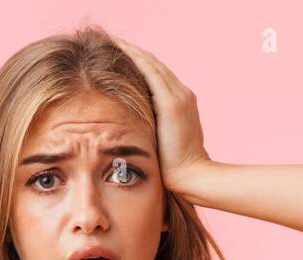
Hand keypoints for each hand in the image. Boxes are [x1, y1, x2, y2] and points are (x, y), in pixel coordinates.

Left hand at [113, 37, 212, 196]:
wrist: (192, 177)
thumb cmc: (173, 169)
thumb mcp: (161, 143)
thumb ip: (151, 128)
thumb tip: (130, 128)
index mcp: (181, 103)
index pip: (157, 76)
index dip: (139, 62)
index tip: (118, 54)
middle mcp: (183, 94)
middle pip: (154, 65)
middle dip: (133, 51)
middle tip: (110, 40)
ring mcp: (179, 96)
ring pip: (152, 64)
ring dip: (131, 49)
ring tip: (111, 39)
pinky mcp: (172, 102)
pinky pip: (150, 71)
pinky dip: (135, 57)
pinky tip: (119, 48)